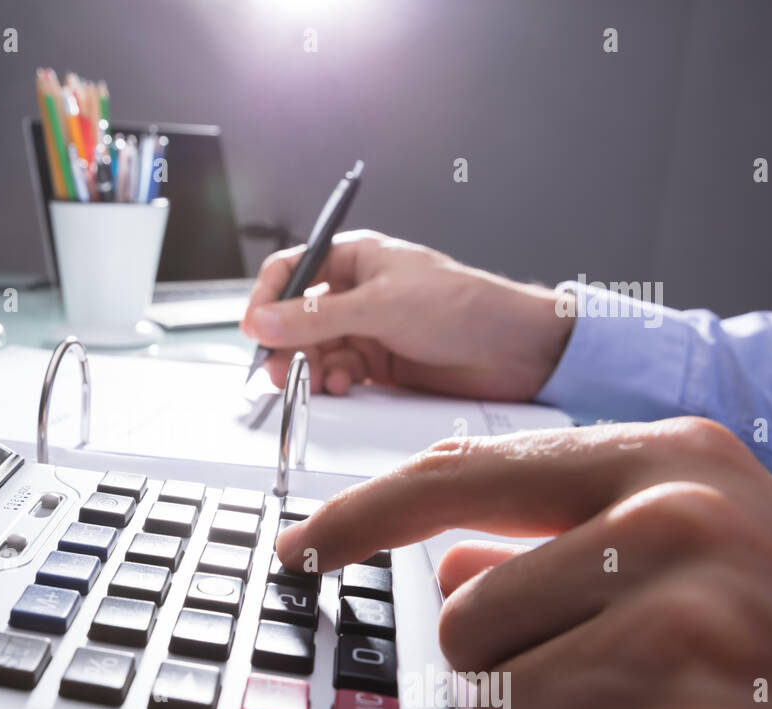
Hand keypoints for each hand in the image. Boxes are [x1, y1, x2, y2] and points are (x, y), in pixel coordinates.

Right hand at [241, 230, 574, 400]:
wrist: (518, 352)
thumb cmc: (465, 306)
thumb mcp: (381, 306)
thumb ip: (316, 319)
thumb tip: (262, 323)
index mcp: (355, 258)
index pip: (291, 271)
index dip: (267, 299)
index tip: (254, 328)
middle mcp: (357, 292)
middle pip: (297, 318)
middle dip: (285, 343)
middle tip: (278, 367)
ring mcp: (368, 330)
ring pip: (315, 350)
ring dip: (308, 368)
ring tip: (313, 381)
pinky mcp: (381, 365)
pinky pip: (339, 374)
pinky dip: (334, 383)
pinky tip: (344, 387)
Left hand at [276, 417, 771, 708]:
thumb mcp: (696, 552)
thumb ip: (564, 540)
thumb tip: (452, 556)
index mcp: (673, 466)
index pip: (470, 474)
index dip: (370, 513)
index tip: (307, 543)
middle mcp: (683, 535)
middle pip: (466, 619)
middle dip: (517, 672)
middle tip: (624, 686)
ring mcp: (691, 642)